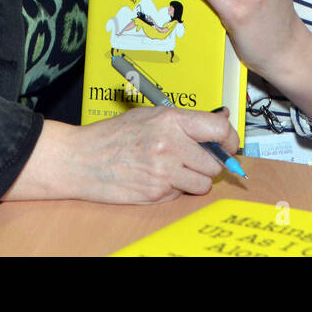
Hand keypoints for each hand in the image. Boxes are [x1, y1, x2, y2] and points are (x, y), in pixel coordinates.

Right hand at [58, 106, 239, 204]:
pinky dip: (175, 190)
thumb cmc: (112, 135)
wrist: (81, 159)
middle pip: (215, 162)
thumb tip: (219, 121)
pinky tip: (157, 179)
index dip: (230, 138)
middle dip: (209, 163)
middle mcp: (170, 145)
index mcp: (170, 120)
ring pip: (203, 183)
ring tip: (175, 170)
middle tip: (195, 159)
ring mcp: (164, 171)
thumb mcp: (148, 116)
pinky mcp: (156, 193)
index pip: (218, 129)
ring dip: (195, 180)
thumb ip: (184, 121)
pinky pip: (181, 194)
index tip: (229, 144)